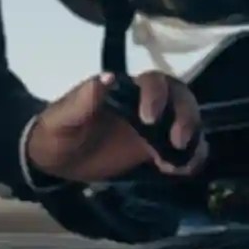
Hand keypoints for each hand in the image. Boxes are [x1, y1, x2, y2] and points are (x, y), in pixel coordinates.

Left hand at [26, 70, 207, 183]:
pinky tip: (180, 171)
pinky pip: (182, 151)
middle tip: (178, 141)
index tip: (149, 119)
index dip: (157, 96)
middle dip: (186, 115)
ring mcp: (152, 128)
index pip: (153, 82)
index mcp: (124, 90)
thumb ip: (84, 99)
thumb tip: (108, 77)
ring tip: (184, 160)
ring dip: (194, 137)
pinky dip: (189, 159)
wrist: (54, 158)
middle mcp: (144, 103)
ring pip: (186, 121)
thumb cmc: (57, 132)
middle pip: (179, 98)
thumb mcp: (63, 117)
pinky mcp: (154, 151)